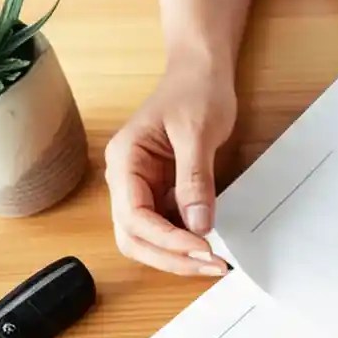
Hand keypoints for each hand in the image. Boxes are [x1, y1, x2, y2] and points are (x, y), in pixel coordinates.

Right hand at [104, 58, 235, 275]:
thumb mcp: (197, 132)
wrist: (202, 71)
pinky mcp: (161, 191)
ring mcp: (142, 187)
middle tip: (210, 266)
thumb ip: (195, 179)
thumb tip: (198, 224)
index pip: (135, 216)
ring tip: (214, 261)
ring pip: (149, 238)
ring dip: (178, 255)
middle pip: (134, 237)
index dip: (168, 240)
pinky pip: (168, 226)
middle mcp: (126, 179)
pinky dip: (186, 242)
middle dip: (170, 257)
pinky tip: (210, 245)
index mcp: (124, 161)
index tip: (202, 250)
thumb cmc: (195, 91)